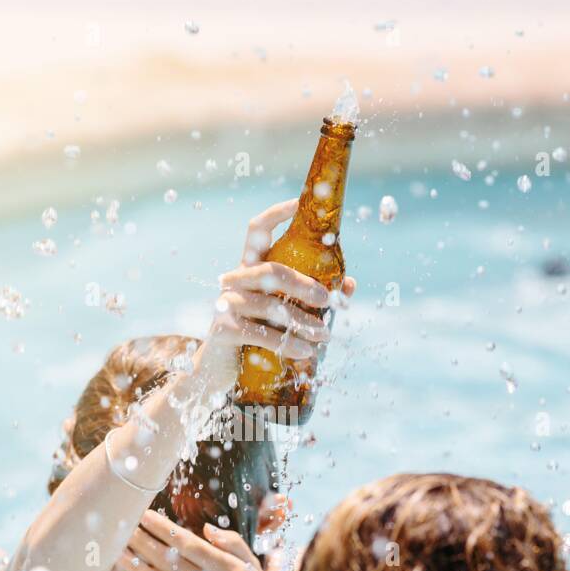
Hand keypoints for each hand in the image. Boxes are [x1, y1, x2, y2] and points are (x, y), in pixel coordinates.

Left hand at [108, 510, 278, 570]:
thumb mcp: (253, 568)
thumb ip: (233, 544)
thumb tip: (205, 528)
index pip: (191, 546)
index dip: (165, 529)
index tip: (145, 516)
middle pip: (171, 563)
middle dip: (144, 543)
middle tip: (124, 528)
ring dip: (136, 568)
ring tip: (118, 552)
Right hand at [193, 199, 356, 391]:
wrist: (220, 368)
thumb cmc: (258, 333)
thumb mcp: (286, 311)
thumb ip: (314, 296)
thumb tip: (349, 285)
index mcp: (250, 268)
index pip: (257, 230)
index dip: (276, 214)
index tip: (300, 202)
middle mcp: (235, 281)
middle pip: (271, 271)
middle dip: (303, 284)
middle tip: (327, 298)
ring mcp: (226, 304)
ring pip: (270, 306)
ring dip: (303, 322)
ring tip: (325, 336)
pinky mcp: (222, 329)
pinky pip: (261, 334)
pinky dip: (287, 344)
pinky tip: (306, 352)